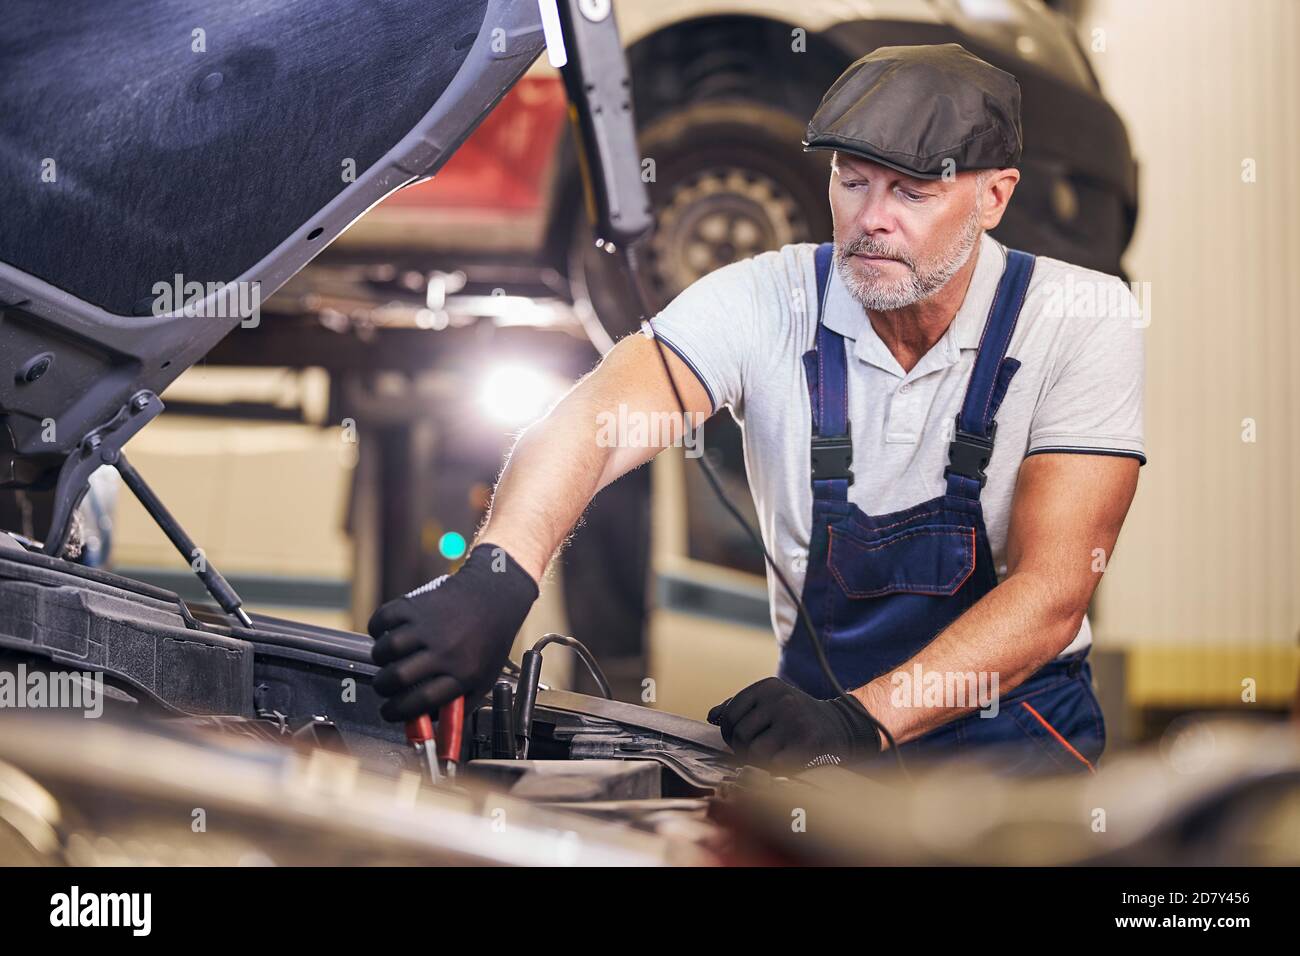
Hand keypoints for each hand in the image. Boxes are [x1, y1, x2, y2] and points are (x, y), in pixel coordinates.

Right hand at [367, 543, 537, 721]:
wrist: (494, 596)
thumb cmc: (487, 642)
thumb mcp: (484, 678)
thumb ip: (458, 704)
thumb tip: (426, 726)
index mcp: (464, 672)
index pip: (422, 701)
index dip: (397, 712)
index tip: (388, 712)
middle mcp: (446, 650)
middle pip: (399, 677)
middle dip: (382, 687)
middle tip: (384, 685)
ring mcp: (431, 625)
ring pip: (387, 648)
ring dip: (378, 658)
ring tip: (385, 660)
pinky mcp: (418, 604)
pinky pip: (383, 618)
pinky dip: (376, 628)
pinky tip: (385, 633)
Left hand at [707, 677, 881, 770]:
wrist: (841, 726)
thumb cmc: (798, 716)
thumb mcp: (770, 702)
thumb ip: (739, 707)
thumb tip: (712, 716)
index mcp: (768, 687)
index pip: (729, 714)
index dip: (729, 732)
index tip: (740, 738)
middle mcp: (780, 700)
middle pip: (739, 734)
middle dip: (742, 748)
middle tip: (756, 749)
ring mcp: (793, 721)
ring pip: (753, 751)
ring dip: (757, 759)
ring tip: (771, 754)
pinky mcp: (805, 743)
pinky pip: (772, 763)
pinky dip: (774, 767)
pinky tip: (784, 760)